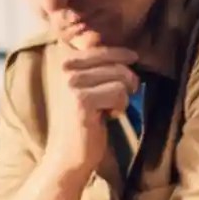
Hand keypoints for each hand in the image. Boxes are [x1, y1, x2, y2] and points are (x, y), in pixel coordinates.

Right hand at [44, 45, 139, 177]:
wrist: (68, 154)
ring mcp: (71, 82)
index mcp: (64, 60)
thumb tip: (132, 54)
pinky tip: (107, 117)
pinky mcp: (82, 99)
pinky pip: (119, 93)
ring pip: (121, 77)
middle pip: (116, 62)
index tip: (134, 57)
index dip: (122, 53)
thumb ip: (101, 67)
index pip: (101, 46)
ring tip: (109, 109)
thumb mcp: (89, 87)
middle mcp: (65, 66)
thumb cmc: (84, 120)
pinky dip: (120, 107)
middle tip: (119, 98)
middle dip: (127, 80)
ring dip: (123, 96)